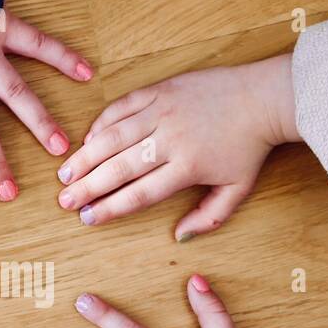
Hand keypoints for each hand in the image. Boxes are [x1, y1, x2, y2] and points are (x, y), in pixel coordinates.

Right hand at [56, 54, 298, 239]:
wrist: (263, 97)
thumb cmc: (249, 147)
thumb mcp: (237, 189)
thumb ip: (209, 217)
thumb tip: (180, 237)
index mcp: (187, 167)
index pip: (139, 193)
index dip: (110, 208)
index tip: (88, 218)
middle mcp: (170, 139)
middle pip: (119, 167)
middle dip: (87, 186)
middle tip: (65, 200)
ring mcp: (163, 111)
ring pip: (113, 136)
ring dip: (85, 155)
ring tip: (65, 173)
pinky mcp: (160, 89)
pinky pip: (122, 106)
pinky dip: (101, 122)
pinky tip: (87, 139)